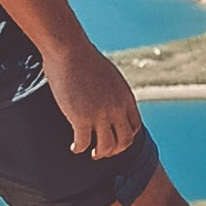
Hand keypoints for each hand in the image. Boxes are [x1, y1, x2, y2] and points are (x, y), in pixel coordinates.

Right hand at [48, 41, 145, 161]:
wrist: (71, 51)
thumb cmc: (86, 60)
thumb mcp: (110, 77)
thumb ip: (113, 92)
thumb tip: (109, 98)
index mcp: (126, 98)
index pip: (135, 127)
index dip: (125, 137)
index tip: (115, 140)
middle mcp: (117, 108)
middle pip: (125, 141)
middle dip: (115, 150)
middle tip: (102, 151)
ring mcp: (100, 114)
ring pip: (106, 147)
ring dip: (99, 153)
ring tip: (90, 152)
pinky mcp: (81, 118)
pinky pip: (84, 143)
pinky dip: (79, 149)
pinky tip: (74, 147)